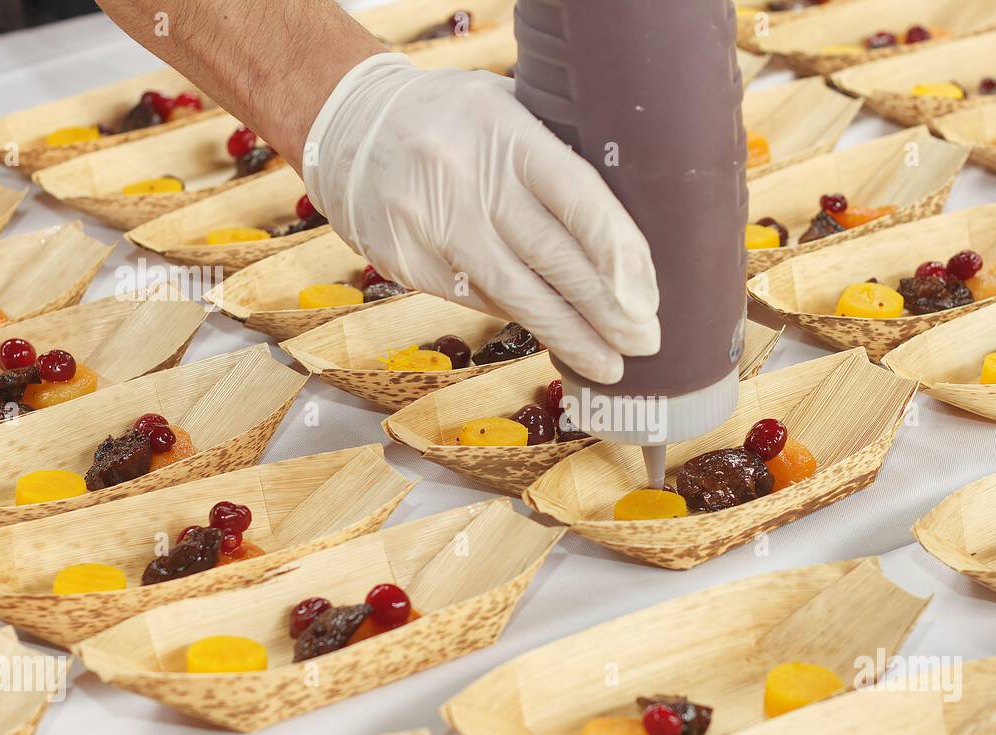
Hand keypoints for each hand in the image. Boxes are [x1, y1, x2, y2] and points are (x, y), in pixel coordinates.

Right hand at [303, 53, 659, 384]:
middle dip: (606, 309)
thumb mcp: (505, 107)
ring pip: (517, 295)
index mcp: (504, 130)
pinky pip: (481, 301)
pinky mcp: (409, 262)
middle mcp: (467, 178)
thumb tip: (626, 223)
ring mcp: (432, 225)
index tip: (648, 297)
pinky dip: (523, 320)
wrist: (348, 125)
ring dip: (570, 337)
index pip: (577, 198)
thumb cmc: (452, 119)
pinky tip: (556, 337)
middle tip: (645, 342)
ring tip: (611, 366)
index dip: (619, 254)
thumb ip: (555, 151)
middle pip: (552, 257)